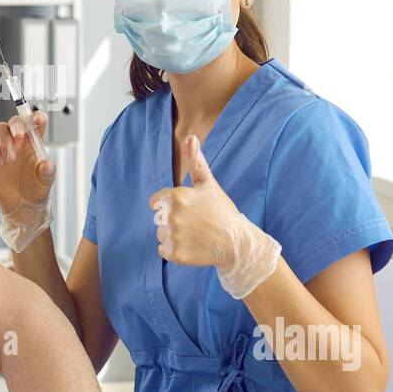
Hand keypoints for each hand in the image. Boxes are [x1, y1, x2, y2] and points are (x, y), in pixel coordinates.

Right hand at [0, 110, 54, 214]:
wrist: (22, 205)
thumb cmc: (36, 190)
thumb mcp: (46, 182)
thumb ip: (48, 171)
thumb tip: (47, 163)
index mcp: (34, 143)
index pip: (36, 124)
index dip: (37, 117)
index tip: (38, 119)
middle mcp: (19, 142)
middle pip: (15, 122)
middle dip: (16, 125)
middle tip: (19, 136)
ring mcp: (4, 148)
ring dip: (3, 138)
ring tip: (9, 156)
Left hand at [148, 134, 241, 267]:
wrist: (236, 242)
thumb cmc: (222, 211)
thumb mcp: (208, 184)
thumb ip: (195, 161)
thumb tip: (190, 137)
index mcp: (176, 197)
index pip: (156, 201)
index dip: (170, 204)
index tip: (186, 209)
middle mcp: (171, 216)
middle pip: (159, 218)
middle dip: (172, 219)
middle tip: (194, 222)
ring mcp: (173, 236)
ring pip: (161, 234)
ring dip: (173, 235)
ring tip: (194, 234)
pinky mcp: (175, 254)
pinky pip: (164, 251)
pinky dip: (174, 251)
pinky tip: (191, 246)